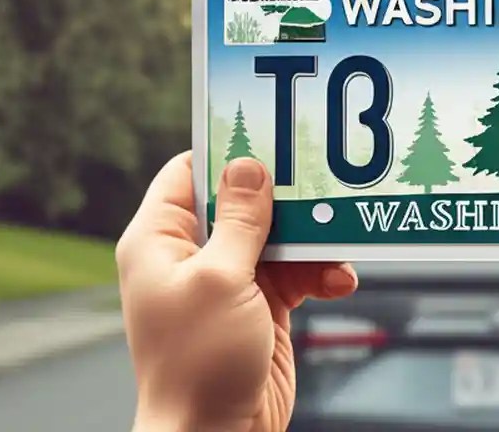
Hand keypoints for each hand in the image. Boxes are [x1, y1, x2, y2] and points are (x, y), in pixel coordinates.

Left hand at [116, 153, 357, 431]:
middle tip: (321, 183)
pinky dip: (320, 273)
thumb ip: (239, 221)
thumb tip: (247, 166)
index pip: (189, 173)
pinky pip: (296, 272)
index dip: (226, 152)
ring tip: (338, 247)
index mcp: (159, 241)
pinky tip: (338, 282)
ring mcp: (228, 282)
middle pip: (242, 202)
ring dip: (312, 241)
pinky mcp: (260, 307)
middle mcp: (191, 256)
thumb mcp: (220, 279)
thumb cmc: (198, 366)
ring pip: (277, 236)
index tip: (270, 133)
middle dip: (285, 198)